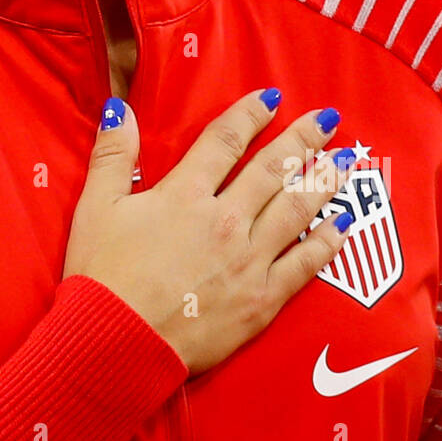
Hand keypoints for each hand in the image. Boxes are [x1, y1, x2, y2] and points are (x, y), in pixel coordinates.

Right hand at [63, 90, 356, 374]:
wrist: (116, 343)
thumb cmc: (102, 276)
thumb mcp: (96, 207)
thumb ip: (113, 155)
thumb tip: (122, 108)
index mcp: (185, 195)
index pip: (225, 141)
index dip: (250, 115)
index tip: (272, 97)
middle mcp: (225, 220)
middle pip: (272, 170)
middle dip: (303, 140)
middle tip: (329, 120)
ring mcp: (248, 261)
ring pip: (296, 211)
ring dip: (323, 182)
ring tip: (346, 161)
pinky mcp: (260, 300)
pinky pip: (303, 265)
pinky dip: (326, 243)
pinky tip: (342, 225)